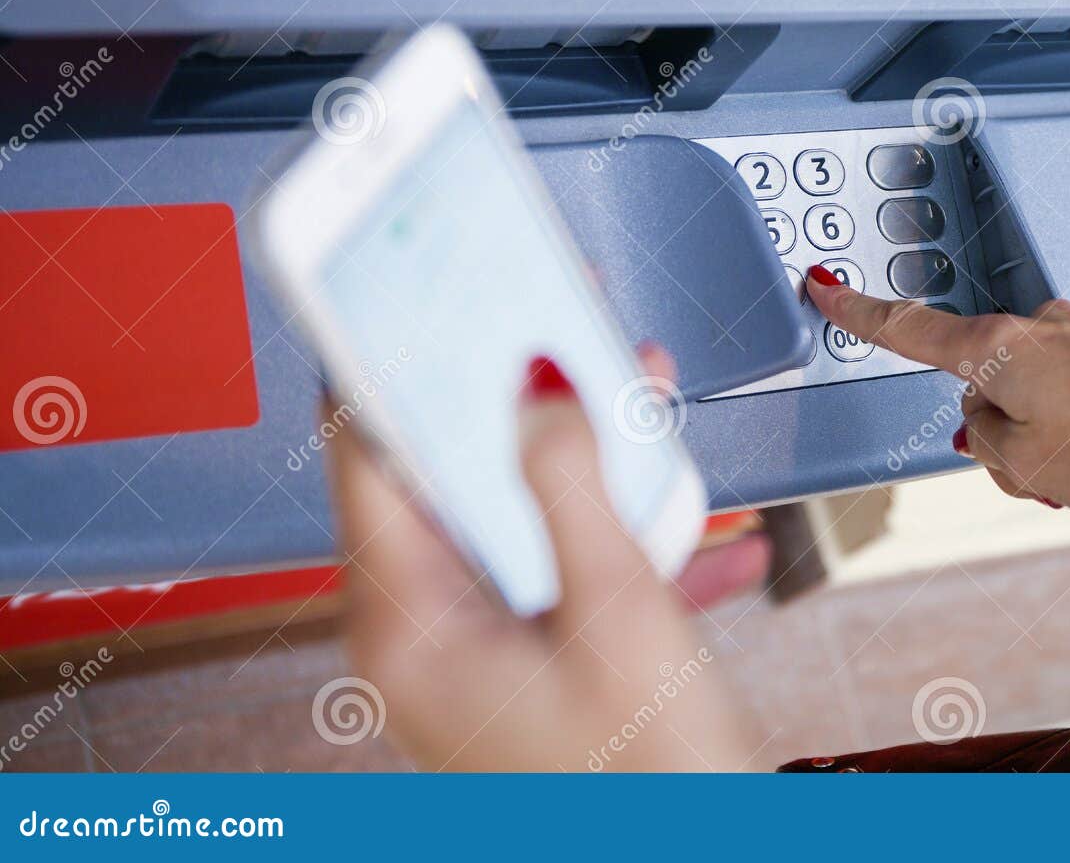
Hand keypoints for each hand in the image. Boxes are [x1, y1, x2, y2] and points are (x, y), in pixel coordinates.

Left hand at [325, 346, 752, 771]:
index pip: (369, 452)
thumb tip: (537, 376)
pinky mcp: (522, 669)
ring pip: (513, 521)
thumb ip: (571, 478)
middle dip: (520, 400)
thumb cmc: (648, 785)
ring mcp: (472, 657)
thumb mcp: (620, 610)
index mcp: (408, 624)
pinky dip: (619, 545)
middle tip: (563, 331)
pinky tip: (697, 532)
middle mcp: (420, 638)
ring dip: (586, 468)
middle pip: (450, 476)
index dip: (395, 358)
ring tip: (645, 413)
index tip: (423, 287)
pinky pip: (557, 576)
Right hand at [804, 267, 1069, 546]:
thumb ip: (988, 442)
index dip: (857, 313)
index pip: (909, 330)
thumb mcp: (1030, 465)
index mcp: (1000, 347)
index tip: (820, 282)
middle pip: (988, 396)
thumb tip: (991, 420)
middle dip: (1012, 450)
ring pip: (1046, 416)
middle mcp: (1041, 329)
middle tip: (1058, 486)